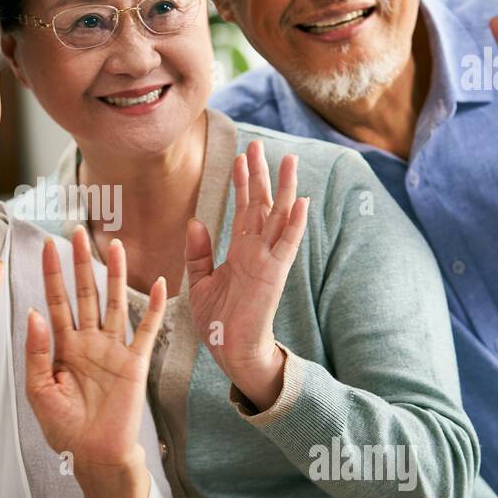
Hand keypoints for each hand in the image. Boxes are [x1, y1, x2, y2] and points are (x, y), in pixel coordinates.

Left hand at [25, 227, 164, 497]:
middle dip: (80, 263)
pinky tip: (160, 284)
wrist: (95, 456)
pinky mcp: (135, 362)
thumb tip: (32, 313)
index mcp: (62, 348)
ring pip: (113, 302)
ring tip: (115, 245)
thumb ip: (37, 352)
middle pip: (84, 293)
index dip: (51, 274)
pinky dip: (153, 307)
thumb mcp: (39, 391)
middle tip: (77, 232)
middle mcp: (88, 342)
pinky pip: (146, 329)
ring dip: (115, 274)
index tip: (46, 246)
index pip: (55, 302)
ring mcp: (113, 349)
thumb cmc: (65, 429)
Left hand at [186, 141, 307, 411]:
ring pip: (280, 217)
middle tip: (259, 145)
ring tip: (291, 161)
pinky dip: (294, 223)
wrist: (229, 351)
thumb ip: (197, 253)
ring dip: (285, 189)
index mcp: (240, 251)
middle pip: (262, 204)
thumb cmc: (217, 322)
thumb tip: (195, 222)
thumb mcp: (199, 282)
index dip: (242, 183)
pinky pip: (287, 244)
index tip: (241, 157)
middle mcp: (257, 251)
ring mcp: (269, 260)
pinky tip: (301, 201)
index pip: (243, 209)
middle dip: (260, 175)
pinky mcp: (274, 274)